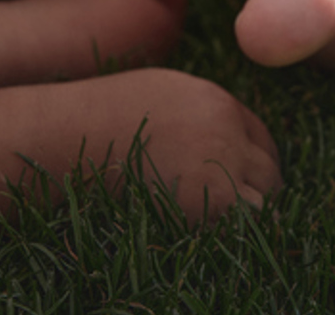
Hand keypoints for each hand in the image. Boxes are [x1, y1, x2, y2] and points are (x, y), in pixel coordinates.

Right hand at [73, 69, 282, 222]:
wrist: (66, 138)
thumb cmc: (98, 122)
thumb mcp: (159, 96)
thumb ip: (198, 115)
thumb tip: (221, 141)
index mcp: (215, 102)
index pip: (259, 137)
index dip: (255, 161)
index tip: (244, 181)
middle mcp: (227, 131)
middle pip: (268, 169)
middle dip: (258, 190)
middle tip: (239, 212)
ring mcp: (222, 165)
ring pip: (266, 198)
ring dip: (253, 215)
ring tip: (226, 229)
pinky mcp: (213, 200)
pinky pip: (248, 223)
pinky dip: (242, 232)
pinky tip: (217, 238)